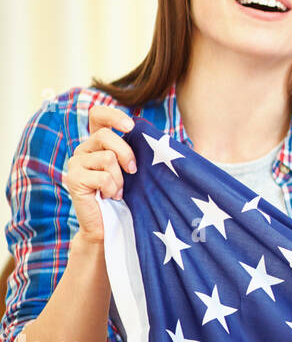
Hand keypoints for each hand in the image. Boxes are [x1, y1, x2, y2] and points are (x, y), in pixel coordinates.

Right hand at [62, 105, 137, 244]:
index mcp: (97, 143)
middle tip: (133, 171)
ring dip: (120, 178)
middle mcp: (83, 150)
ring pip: (106, 157)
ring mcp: (75, 164)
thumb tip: (168, 139)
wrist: (112, 226)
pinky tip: (109, 197)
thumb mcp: (136, 169)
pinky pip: (102, 176)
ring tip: (117, 191)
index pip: (97, 115)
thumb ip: (140, 151)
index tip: (131, 126)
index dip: (113, 115)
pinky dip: (112, 188)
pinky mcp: (73, 179)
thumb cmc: (128, 196)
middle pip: (105, 135)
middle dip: (126, 153)